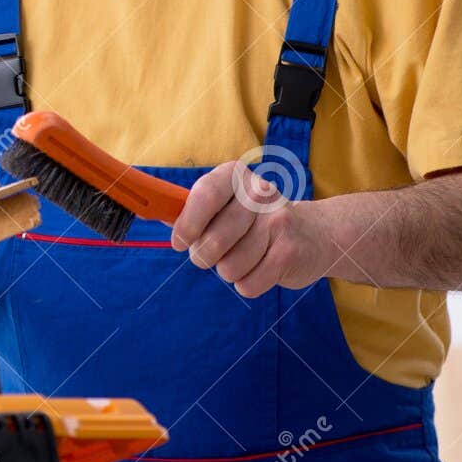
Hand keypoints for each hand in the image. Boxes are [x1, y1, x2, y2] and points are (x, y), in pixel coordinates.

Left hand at [169, 162, 333, 297]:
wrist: (316, 234)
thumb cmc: (255, 221)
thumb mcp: (225, 204)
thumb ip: (188, 209)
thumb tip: (145, 211)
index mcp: (235, 176)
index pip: (204, 195)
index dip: (187, 224)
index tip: (179, 242)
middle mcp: (259, 193)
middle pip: (212, 240)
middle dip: (204, 257)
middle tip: (211, 254)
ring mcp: (278, 222)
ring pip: (228, 267)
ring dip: (228, 271)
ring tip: (244, 257)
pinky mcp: (291, 252)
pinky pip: (248, 284)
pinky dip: (247, 284)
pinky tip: (261, 268)